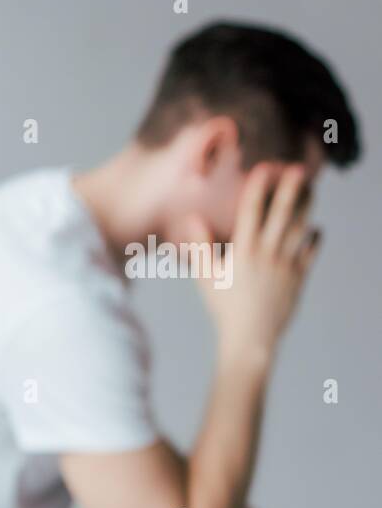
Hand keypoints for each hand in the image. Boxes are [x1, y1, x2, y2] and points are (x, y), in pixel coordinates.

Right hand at [198, 163, 318, 352]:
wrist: (250, 338)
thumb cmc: (223, 307)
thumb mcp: (205, 277)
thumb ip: (200, 246)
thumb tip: (192, 218)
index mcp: (243, 252)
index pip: (251, 213)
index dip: (257, 189)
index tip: (264, 168)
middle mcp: (267, 254)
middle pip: (282, 215)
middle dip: (291, 190)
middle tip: (299, 169)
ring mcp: (285, 265)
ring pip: (300, 229)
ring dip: (307, 207)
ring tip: (311, 190)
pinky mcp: (297, 278)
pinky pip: (309, 253)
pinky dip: (314, 239)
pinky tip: (314, 229)